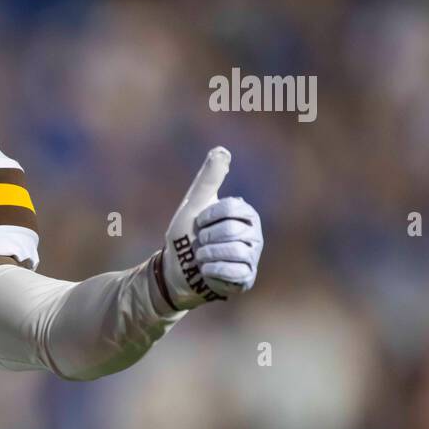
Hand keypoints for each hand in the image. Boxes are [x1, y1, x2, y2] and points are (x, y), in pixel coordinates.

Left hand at [156, 147, 263, 309]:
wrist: (175, 271)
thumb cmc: (185, 236)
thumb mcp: (193, 205)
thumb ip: (208, 180)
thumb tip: (222, 151)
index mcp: (245, 214)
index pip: (232, 207)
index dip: (208, 216)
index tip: (198, 222)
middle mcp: (254, 234)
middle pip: (232, 231)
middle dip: (206, 238)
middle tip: (200, 243)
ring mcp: (252, 257)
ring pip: (233, 251)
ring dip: (207, 255)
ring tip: (201, 257)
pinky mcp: (246, 278)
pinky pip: (233, 272)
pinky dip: (212, 271)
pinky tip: (206, 270)